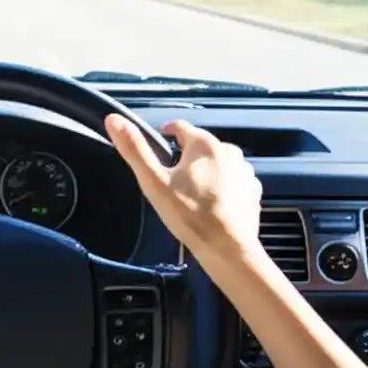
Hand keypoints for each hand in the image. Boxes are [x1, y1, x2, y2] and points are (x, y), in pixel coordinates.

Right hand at [105, 114, 263, 261]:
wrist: (227, 248)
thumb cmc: (188, 214)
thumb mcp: (154, 182)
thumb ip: (134, 149)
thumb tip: (113, 119)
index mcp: (203, 144)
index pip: (179, 127)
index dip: (165, 135)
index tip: (158, 149)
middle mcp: (229, 150)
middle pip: (199, 147)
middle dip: (185, 158)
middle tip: (172, 181)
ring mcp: (245, 170)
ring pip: (217, 163)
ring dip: (205, 172)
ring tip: (192, 196)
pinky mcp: (253, 190)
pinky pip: (233, 180)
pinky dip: (222, 187)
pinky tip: (212, 205)